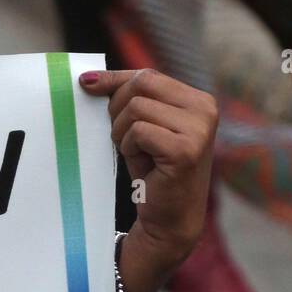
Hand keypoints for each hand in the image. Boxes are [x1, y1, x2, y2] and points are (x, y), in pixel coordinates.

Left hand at [80, 69, 217, 291]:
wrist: (169, 216)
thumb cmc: (152, 169)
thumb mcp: (142, 126)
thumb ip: (128, 99)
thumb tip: (88, 78)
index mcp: (199, 100)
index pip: (147, 75)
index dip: (114, 79)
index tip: (86, 82)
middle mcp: (206, 110)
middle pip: (140, 85)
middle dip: (118, 108)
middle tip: (122, 136)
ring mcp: (199, 129)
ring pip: (135, 108)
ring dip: (123, 132)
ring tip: (138, 152)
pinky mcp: (186, 149)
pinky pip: (137, 131)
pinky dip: (129, 147)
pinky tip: (143, 163)